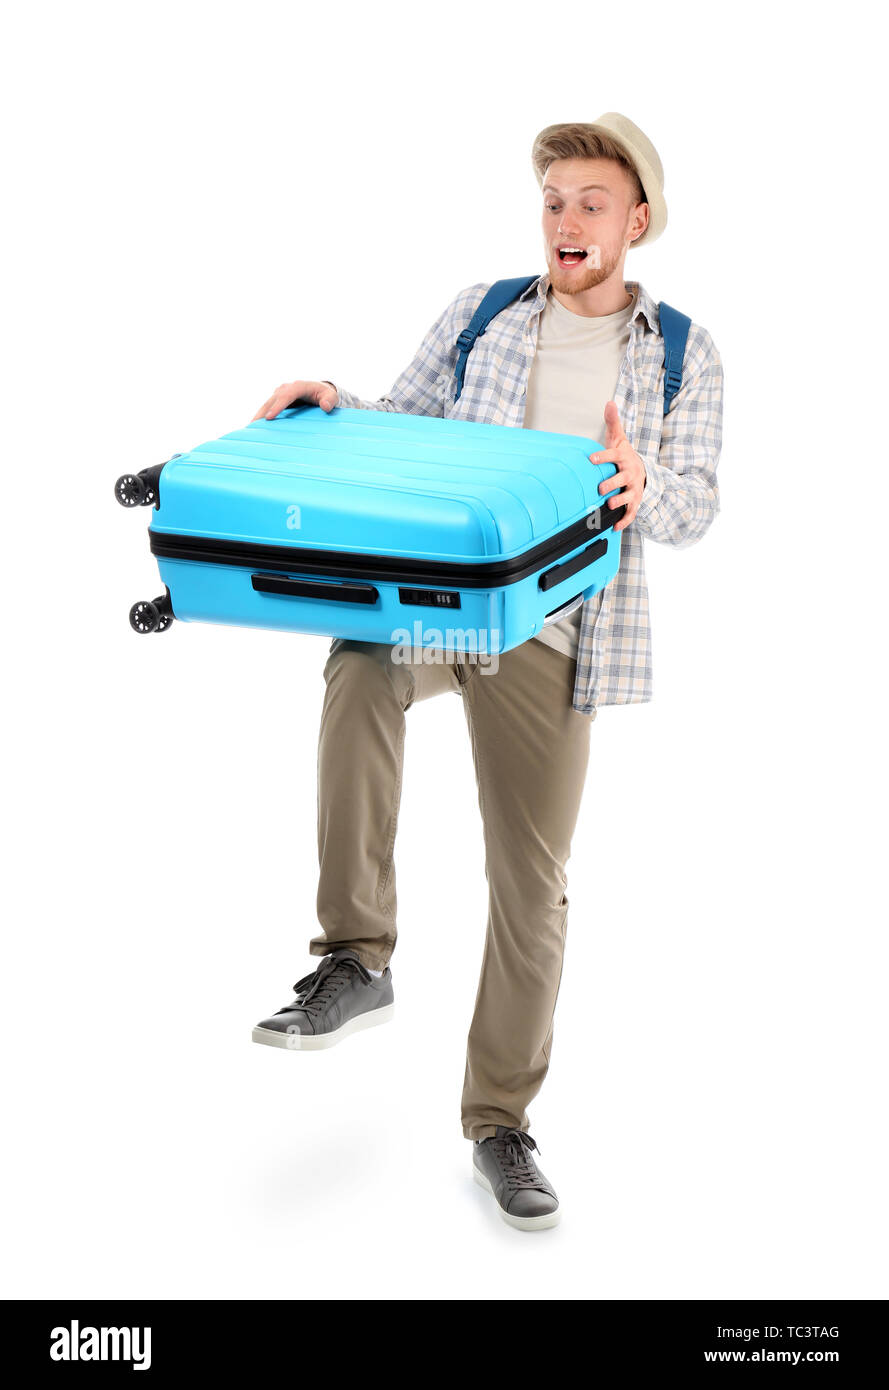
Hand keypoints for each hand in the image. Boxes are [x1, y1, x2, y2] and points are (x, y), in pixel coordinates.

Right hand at [251, 379, 337, 422]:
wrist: (320, 391)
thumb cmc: (326, 395)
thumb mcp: (331, 397)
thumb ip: (330, 401)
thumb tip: (325, 406)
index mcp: (299, 386)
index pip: (286, 395)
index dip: (277, 406)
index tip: (270, 418)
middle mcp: (286, 388)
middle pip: (272, 400)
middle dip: (262, 413)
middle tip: (253, 426)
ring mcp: (280, 394)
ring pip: (266, 404)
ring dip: (258, 416)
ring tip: (249, 429)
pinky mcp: (277, 400)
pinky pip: (267, 408)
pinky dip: (260, 417)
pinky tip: (254, 428)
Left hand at [589, 401, 646, 532]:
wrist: (641, 471)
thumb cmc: (624, 456)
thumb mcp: (619, 439)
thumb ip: (613, 422)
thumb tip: (609, 403)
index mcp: (624, 458)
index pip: (613, 456)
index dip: (603, 458)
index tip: (591, 460)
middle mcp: (630, 474)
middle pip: (621, 479)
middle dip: (612, 483)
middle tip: (600, 488)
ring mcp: (633, 489)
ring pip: (627, 497)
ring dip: (619, 501)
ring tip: (609, 505)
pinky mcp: (634, 502)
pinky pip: (631, 513)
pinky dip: (624, 521)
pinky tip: (614, 527)